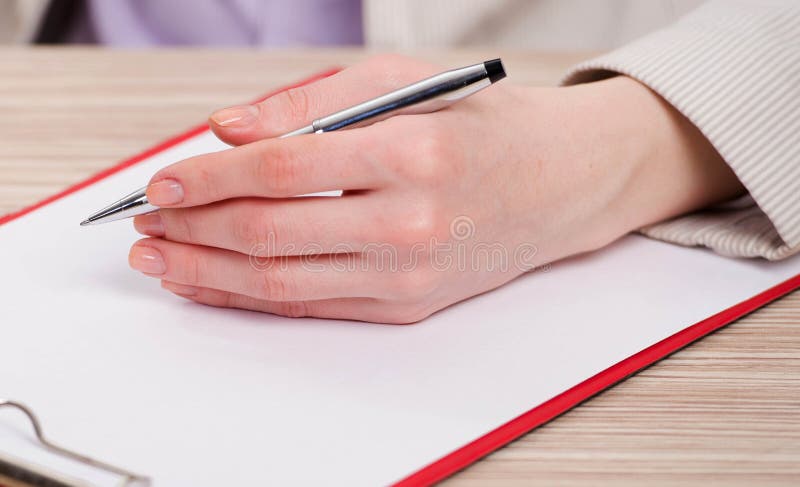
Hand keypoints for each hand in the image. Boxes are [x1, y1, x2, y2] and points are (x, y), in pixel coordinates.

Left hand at [129, 54, 743, 322]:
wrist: (563, 182)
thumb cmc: (490, 126)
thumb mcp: (407, 84)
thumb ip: (312, 104)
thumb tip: (231, 128)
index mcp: (412, 152)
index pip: (281, 168)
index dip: (210, 176)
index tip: (164, 176)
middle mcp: (411, 222)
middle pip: (271, 232)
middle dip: (194, 226)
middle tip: (148, 218)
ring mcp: (410, 273)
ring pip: (282, 282)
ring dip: (209, 272)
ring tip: (162, 258)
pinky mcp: (408, 304)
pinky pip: (313, 306)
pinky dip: (254, 297)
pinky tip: (216, 283)